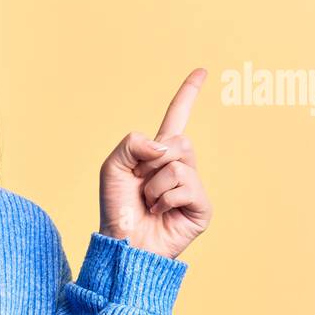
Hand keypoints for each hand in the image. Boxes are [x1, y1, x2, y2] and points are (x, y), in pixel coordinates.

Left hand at [97, 68, 213, 258]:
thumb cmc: (116, 209)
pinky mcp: (202, 207)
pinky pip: (185, 185)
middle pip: (179, 139)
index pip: (176, 118)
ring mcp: (193, 187)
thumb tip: (165, 146)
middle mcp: (180, 168)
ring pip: (179, 163)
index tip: (201, 71)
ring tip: (148, 203)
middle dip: (153, 161)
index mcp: (158, 155)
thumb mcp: (112, 167)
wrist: (122, 244)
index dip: (188, 94)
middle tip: (141, 185)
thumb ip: (132, 144)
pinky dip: (165, 198)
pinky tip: (160, 212)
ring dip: (154, 184)